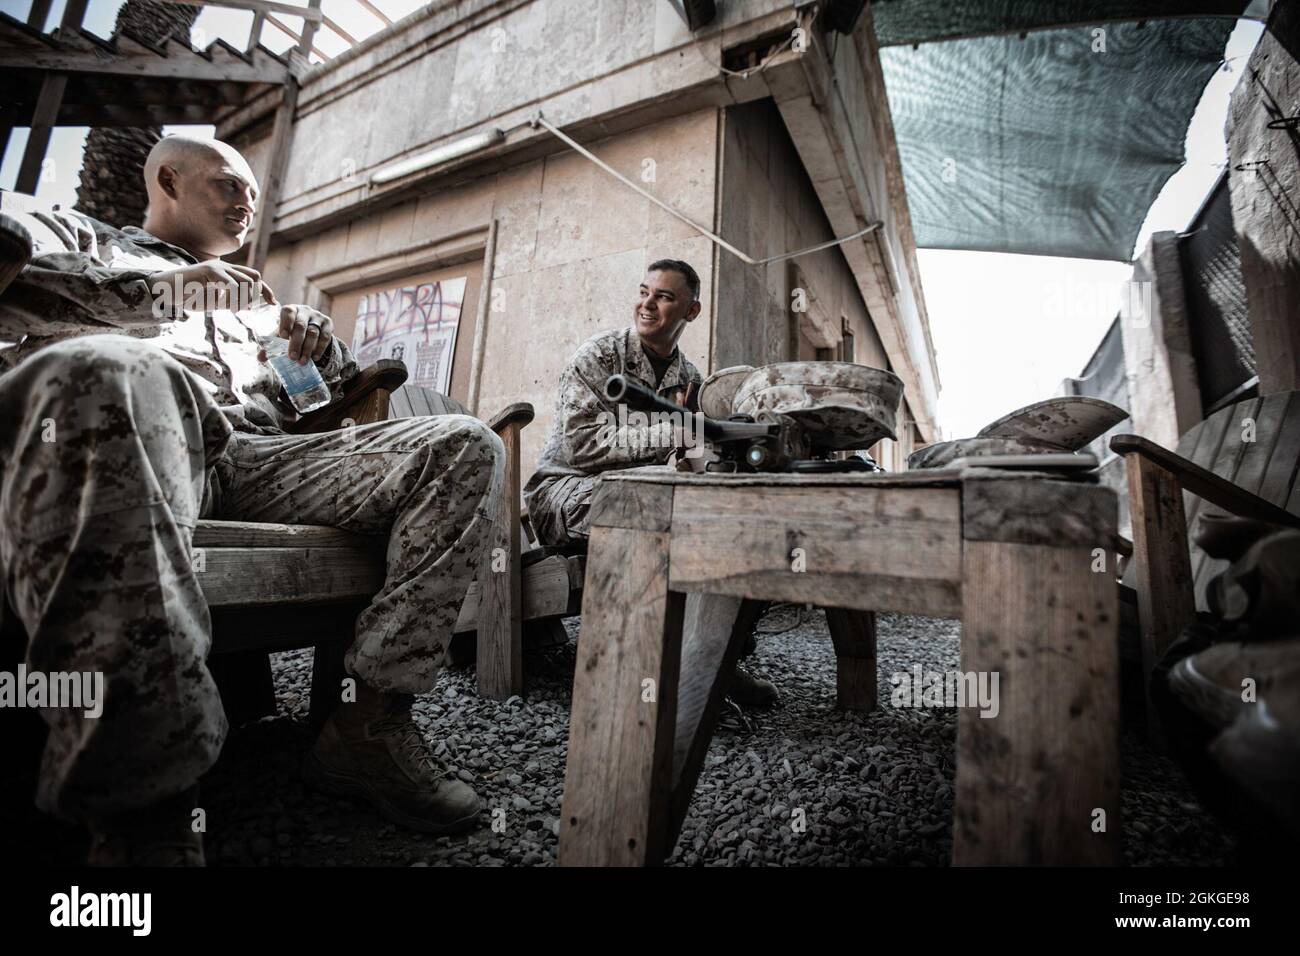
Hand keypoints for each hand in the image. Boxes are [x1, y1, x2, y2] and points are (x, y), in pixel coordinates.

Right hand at [151, 260, 275, 313]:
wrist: (166, 291)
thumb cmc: (189, 297)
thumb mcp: (216, 300)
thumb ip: (232, 300)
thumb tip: (250, 305)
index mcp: (227, 272)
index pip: (254, 277)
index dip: (265, 289)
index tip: (272, 303)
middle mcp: (224, 266)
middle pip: (254, 276)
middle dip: (257, 294)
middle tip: (248, 309)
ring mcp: (216, 267)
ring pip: (244, 281)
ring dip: (244, 299)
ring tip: (234, 309)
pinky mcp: (208, 271)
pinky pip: (231, 284)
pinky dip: (233, 298)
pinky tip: (226, 306)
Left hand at [277, 304, 334, 363]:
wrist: (311, 327)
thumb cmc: (292, 330)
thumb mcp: (282, 334)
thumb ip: (272, 344)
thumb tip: (261, 357)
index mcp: (291, 310)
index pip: (288, 312)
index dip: (285, 324)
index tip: (282, 337)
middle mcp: (305, 310)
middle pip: (301, 325)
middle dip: (296, 342)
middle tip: (292, 357)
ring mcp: (318, 317)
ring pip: (313, 332)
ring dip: (307, 348)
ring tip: (302, 361)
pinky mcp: (328, 324)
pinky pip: (325, 336)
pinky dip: (320, 348)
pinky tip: (315, 357)